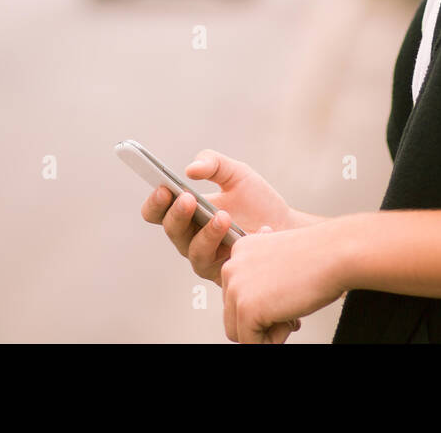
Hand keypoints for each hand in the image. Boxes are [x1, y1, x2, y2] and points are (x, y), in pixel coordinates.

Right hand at [138, 149, 293, 292]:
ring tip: (223, 216)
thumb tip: (190, 169)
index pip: (155, 213)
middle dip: (178, 214)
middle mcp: (190, 238)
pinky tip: (263, 230)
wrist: (286, 224)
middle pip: (171, 231)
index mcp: (185, 213)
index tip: (164, 188)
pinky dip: (245, 245)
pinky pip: (229, 265)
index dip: (154, 203)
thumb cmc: (255, 200)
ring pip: (196, 253)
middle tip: (190, 198)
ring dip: (207, 234)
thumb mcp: (236, 173)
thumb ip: (213, 163)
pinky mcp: (228, 275)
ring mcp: (207, 259)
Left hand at [221, 221, 349, 342]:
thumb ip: (262, 278)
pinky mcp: (246, 308)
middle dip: (263, 320)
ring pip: (238, 331)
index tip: (285, 294)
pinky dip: (273, 341)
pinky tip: (291, 318)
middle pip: (233, 314)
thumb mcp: (281, 262)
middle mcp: (231, 266)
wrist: (337, 253)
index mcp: (241, 251)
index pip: (237, 294)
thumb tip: (258, 303)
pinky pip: (250, 343)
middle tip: (290, 310)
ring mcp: (235, 288)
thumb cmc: (320, 257)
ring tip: (291, 315)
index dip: (263, 304)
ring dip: (267, 331)